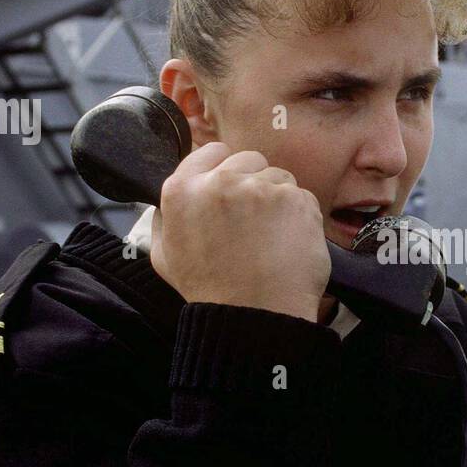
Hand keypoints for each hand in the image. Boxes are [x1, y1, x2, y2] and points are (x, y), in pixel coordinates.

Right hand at [150, 143, 330, 322]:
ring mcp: (261, 188)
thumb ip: (164, 219)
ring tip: (271, 236)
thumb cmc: (211, 291)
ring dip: (277, 199)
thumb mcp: (165, 256)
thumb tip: (172, 199)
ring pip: (278, 176)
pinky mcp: (296, 199)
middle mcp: (220, 181)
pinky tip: (288, 242)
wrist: (256, 315)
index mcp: (183, 190)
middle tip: (253, 220)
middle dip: (253, 182)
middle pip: (248, 160)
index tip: (231, 189)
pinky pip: (301, 196)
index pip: (211, 152)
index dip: (224, 169)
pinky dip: (299, 215)